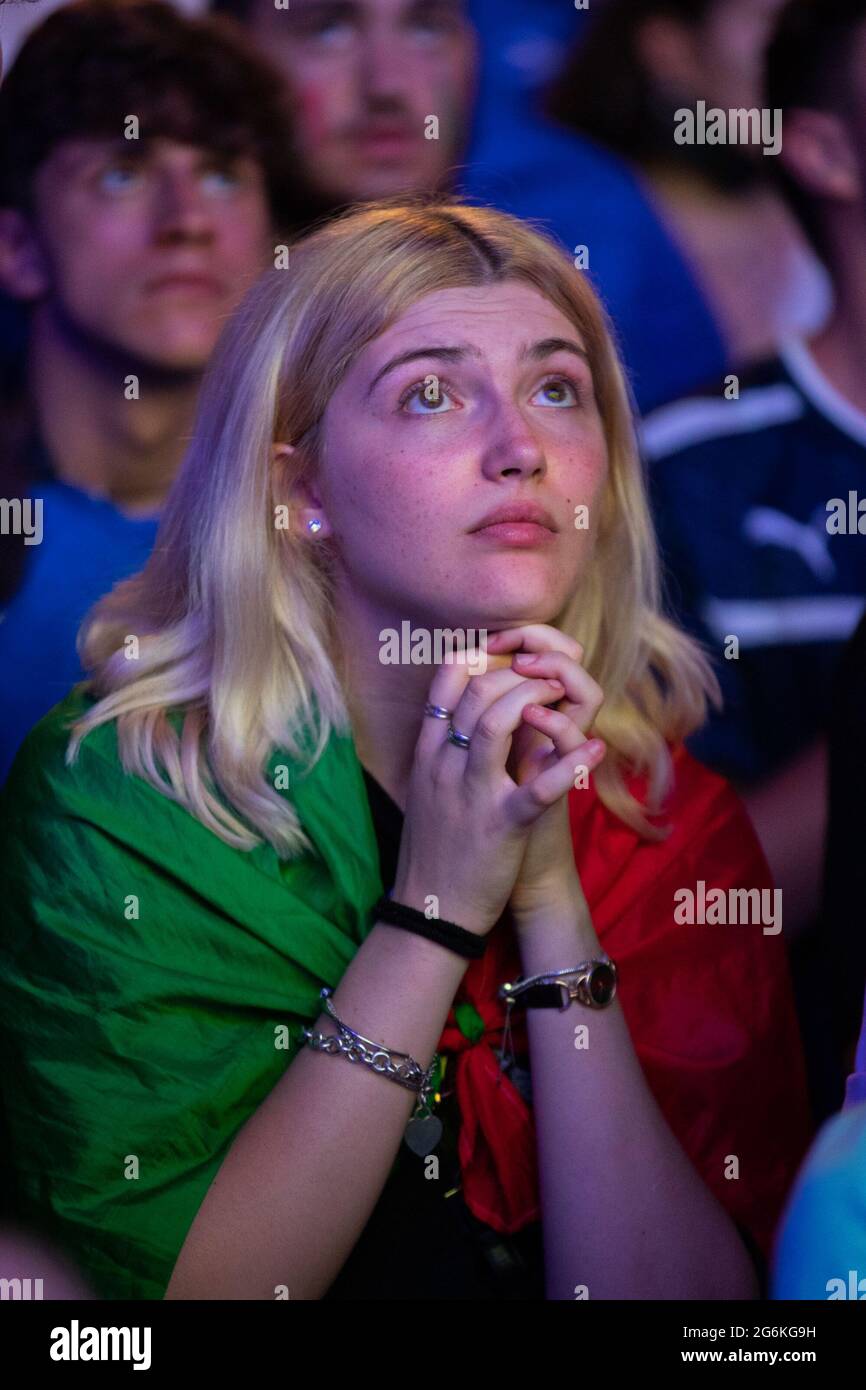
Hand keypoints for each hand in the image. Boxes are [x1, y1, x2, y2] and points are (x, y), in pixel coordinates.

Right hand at [393, 649, 594, 936]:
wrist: (431, 911)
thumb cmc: (435, 848)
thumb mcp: (428, 789)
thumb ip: (446, 750)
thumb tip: (472, 714)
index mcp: (428, 753)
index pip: (447, 681)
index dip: (484, 655)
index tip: (514, 656)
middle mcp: (445, 764)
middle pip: (478, 690)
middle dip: (520, 670)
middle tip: (550, 675)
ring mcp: (472, 792)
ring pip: (499, 721)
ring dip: (538, 698)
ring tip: (563, 694)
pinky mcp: (503, 825)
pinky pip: (541, 788)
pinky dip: (572, 764)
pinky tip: (597, 749)